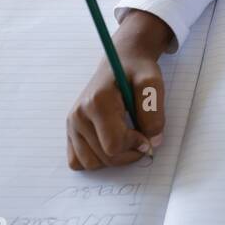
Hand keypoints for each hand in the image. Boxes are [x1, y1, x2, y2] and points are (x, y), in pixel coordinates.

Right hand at [66, 10, 171, 169]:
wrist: (122, 60)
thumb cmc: (137, 71)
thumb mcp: (152, 83)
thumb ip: (154, 112)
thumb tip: (152, 142)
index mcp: (97, 102)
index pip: (114, 145)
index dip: (135, 145)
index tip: (146, 133)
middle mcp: (79, 114)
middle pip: (105, 158)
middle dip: (128, 153)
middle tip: (140, 136)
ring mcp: (72, 124)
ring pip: (91, 164)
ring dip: (113, 158)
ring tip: (125, 138)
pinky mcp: (70, 131)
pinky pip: (78, 162)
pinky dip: (96, 159)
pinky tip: (110, 142)